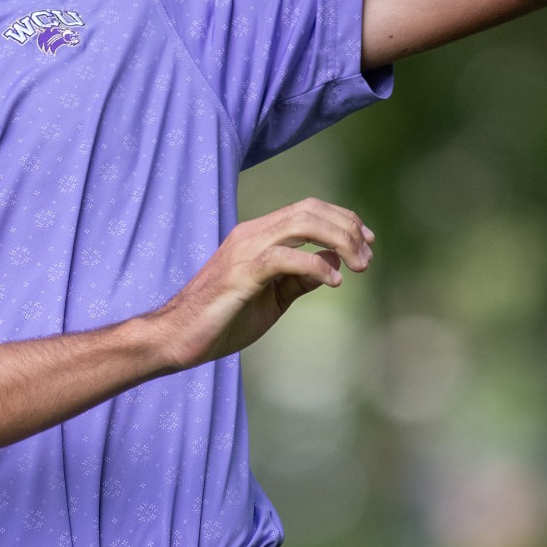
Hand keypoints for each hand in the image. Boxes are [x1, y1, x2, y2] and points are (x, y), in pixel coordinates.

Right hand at [151, 199, 374, 370]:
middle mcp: (252, 234)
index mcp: (259, 235)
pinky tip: (333, 282)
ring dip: (339, 240)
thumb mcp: (274, 298)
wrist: (178, 338)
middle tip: (367, 258)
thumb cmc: (223, 319)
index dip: (343, 219)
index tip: (368, 242)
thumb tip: (336, 262)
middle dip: (348, 228)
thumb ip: (302, 278)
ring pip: (302, 224)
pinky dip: (315, 265)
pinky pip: (285, 257)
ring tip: (359, 266)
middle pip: (310, 210)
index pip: (308, 209)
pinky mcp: (241, 273)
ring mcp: (245, 250)